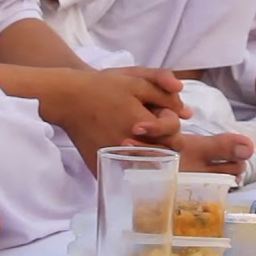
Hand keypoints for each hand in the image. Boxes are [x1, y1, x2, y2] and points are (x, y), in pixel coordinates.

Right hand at [43, 67, 188, 172]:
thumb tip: (187, 112)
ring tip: (140, 139)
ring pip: (147, 167)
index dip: (172, 127)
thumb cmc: (102, 86)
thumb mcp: (136, 81)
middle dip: (164, 142)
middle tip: (152, 129)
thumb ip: (164, 94)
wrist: (67, 97)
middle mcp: (130, 146)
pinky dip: (130, 165)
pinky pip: (124, 173)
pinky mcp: (101, 167)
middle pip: (164, 155)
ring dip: (150, 155)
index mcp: (142, 125)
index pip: (175, 137)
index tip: (161, 118)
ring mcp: (114, 159)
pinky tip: (125, 150)